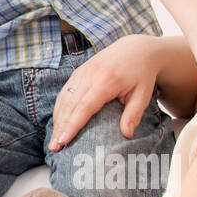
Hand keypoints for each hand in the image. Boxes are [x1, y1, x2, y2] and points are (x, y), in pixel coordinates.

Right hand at [47, 34, 159, 151]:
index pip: (84, 107)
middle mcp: (90, 75)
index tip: (64, 140)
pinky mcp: (78, 72)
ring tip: (54, 140)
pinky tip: (58, 122)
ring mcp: (82, 72)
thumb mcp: (143, 94)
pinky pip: (64, 92)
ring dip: (57, 119)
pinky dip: (59, 108)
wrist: (135, 49)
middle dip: (60, 127)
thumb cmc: (141, 74)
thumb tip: (126, 135)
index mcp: (106, 81)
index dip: (72, 125)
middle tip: (54, 147)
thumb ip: (133, 114)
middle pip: (69, 105)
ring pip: (63, 98)